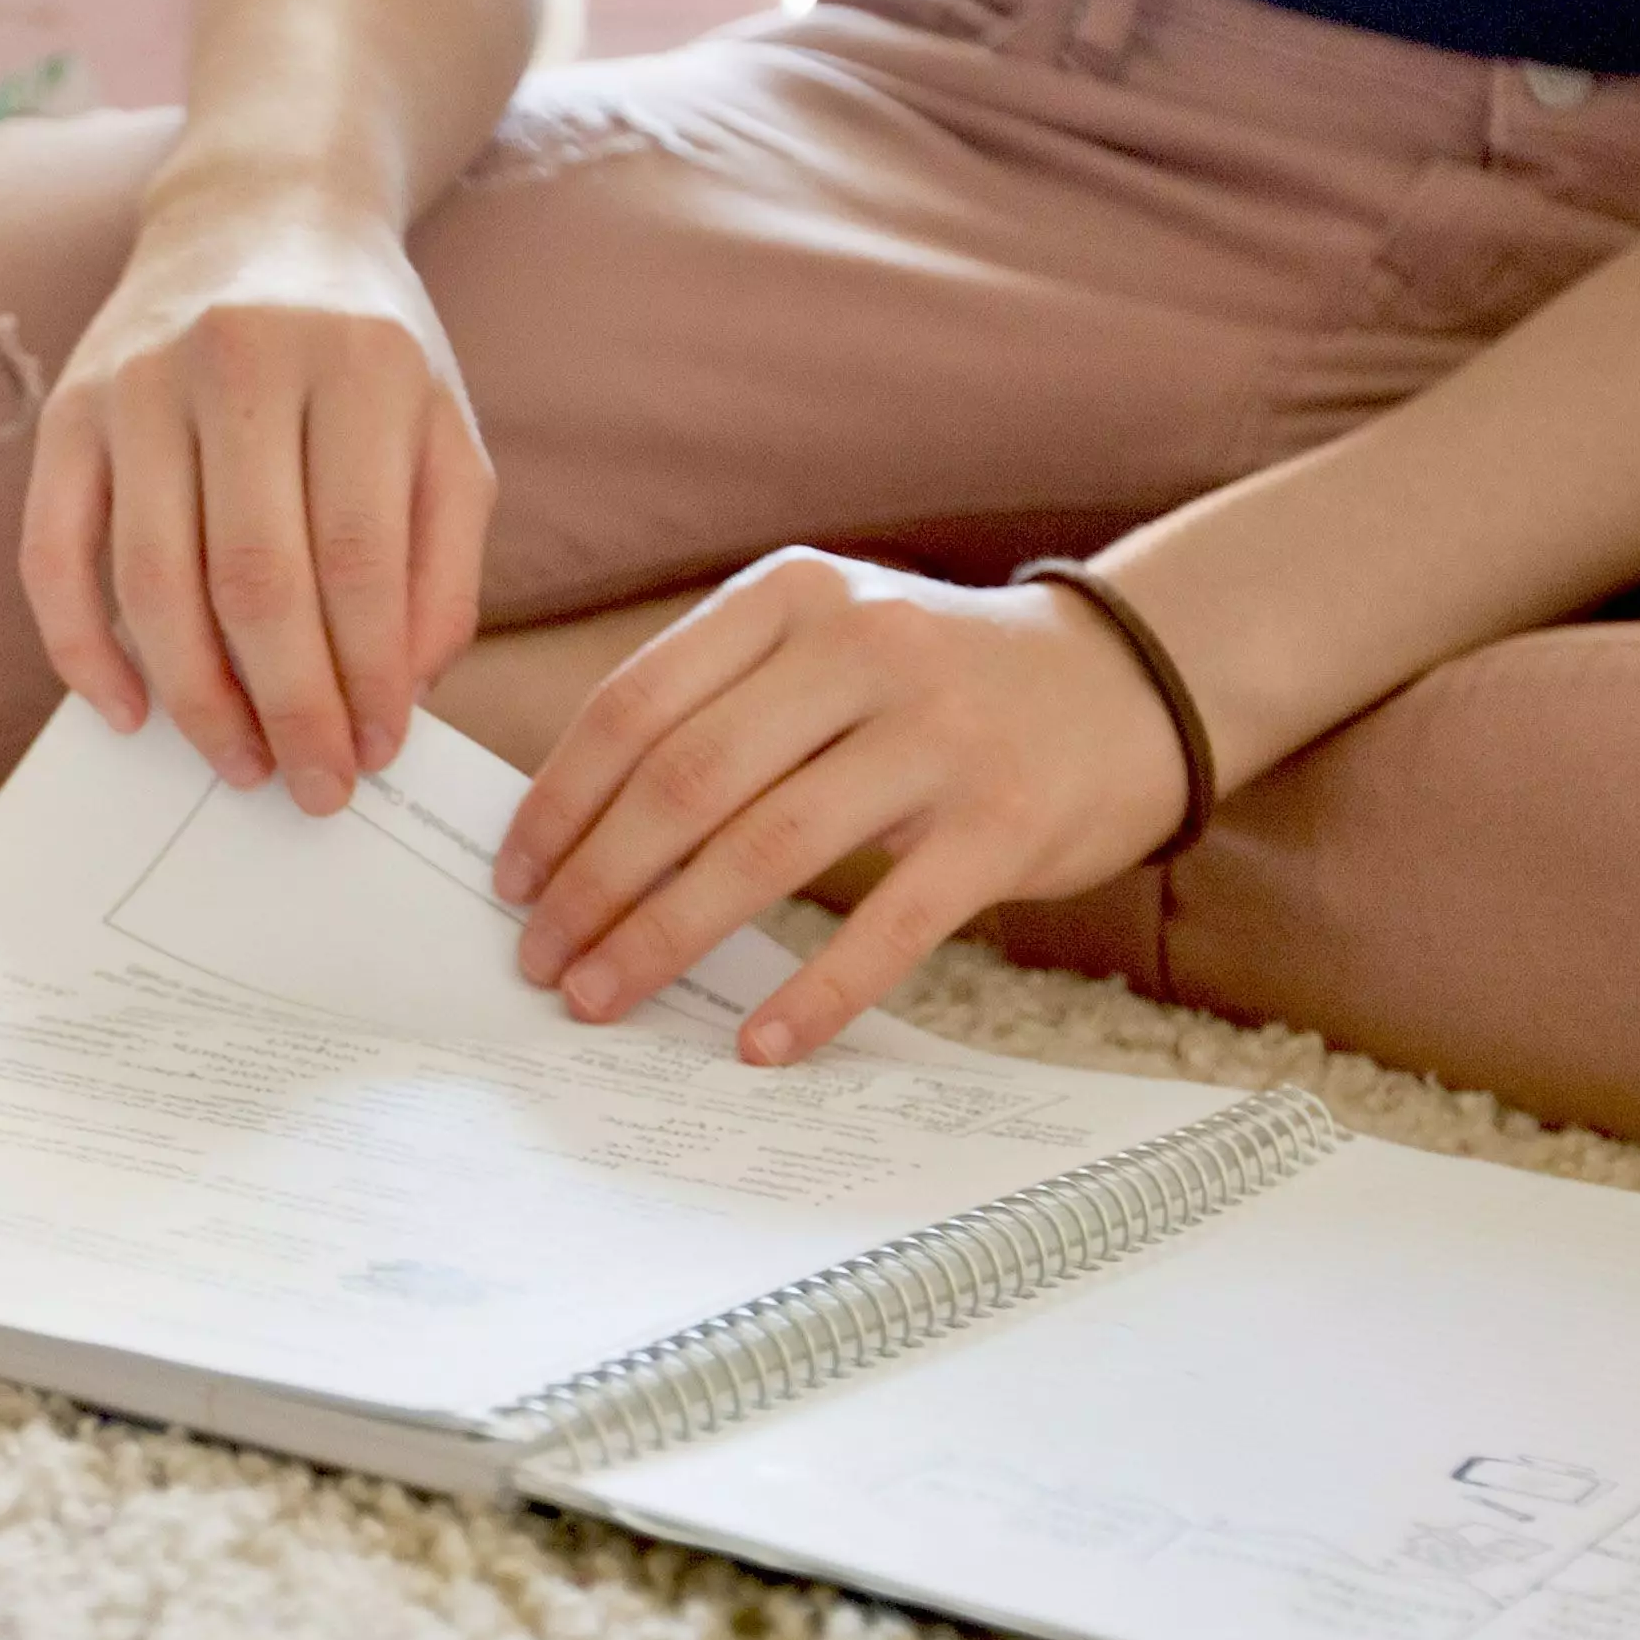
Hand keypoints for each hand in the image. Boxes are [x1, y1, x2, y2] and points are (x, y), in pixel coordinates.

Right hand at [21, 204, 496, 813]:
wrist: (257, 216)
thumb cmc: (364, 352)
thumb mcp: (441, 430)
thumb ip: (440, 562)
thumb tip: (396, 695)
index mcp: (361, 365)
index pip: (360, 560)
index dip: (367, 677)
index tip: (377, 754)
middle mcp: (243, 362)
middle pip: (256, 581)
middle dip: (288, 708)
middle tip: (312, 791)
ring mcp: (140, 382)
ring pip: (154, 580)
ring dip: (196, 699)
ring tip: (239, 764)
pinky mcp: (67, 409)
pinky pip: (53, 553)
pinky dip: (81, 650)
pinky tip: (127, 713)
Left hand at [493, 551, 1195, 1064]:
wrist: (1126, 684)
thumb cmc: (937, 684)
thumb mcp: (825, 642)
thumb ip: (718, 703)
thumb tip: (577, 833)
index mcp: (791, 597)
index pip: (639, 704)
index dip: (560, 802)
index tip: (513, 879)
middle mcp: (862, 648)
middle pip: (687, 782)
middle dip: (594, 883)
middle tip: (543, 960)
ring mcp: (939, 735)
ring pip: (767, 851)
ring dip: (667, 937)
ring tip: (606, 997)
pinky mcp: (1003, 823)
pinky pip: (887, 924)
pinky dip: (815, 992)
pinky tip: (760, 1042)